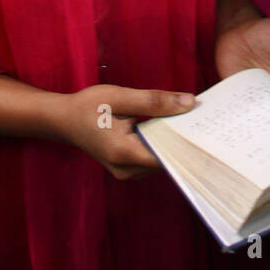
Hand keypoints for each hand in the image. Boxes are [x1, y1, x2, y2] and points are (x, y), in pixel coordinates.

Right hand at [61, 83, 195, 179]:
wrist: (64, 119)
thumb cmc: (88, 106)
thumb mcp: (121, 97)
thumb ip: (155, 101)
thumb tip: (189, 103)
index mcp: (124, 153)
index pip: (168, 156)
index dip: (187, 142)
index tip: (205, 125)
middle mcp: (126, 170)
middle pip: (166, 159)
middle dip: (182, 138)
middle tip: (200, 117)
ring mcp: (126, 172)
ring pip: (160, 160)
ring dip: (172, 141)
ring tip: (186, 119)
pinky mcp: (127, 168)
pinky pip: (152, 158)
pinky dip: (161, 143)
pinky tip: (169, 126)